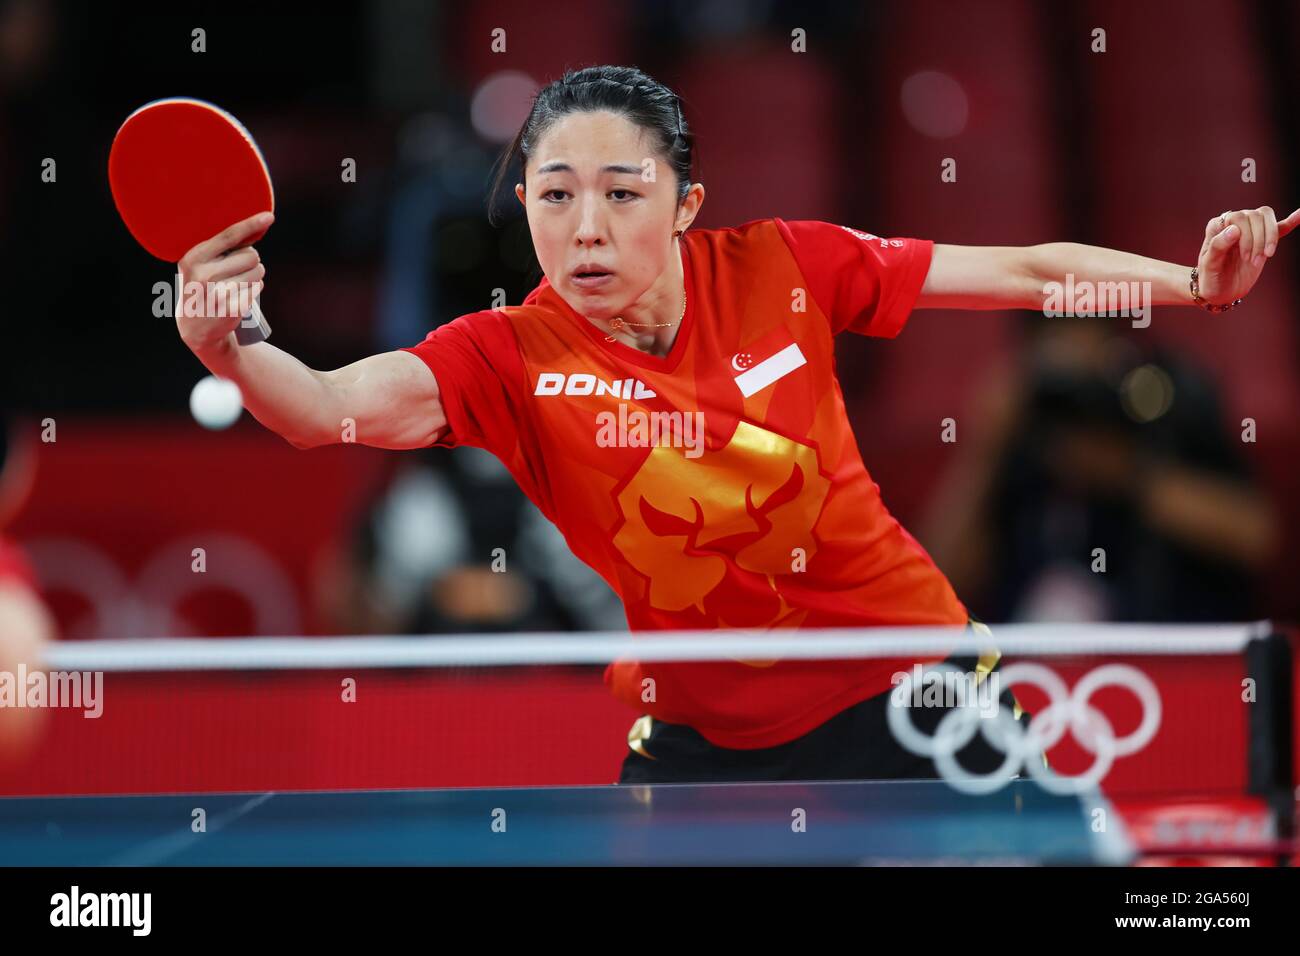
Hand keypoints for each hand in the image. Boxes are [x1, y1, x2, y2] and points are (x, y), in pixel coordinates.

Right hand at [176, 212, 271, 354]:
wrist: (195, 328)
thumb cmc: (202, 287)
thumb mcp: (200, 265)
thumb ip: (221, 248)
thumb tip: (256, 226)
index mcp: (193, 258)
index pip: (228, 236)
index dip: (250, 224)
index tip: (269, 216)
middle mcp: (203, 275)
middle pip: (250, 255)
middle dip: (251, 260)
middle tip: (237, 270)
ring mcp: (218, 293)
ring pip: (258, 272)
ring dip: (254, 275)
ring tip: (237, 283)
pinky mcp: (233, 308)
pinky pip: (257, 288)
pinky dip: (253, 289)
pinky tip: (238, 295)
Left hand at [1195, 206, 1299, 305]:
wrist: (1219, 291)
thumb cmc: (1210, 277)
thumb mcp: (1210, 265)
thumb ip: (1218, 246)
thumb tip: (1234, 229)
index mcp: (1218, 226)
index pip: (1238, 217)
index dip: (1247, 236)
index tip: (1245, 257)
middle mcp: (1233, 223)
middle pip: (1255, 216)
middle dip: (1259, 239)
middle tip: (1254, 261)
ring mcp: (1249, 229)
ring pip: (1267, 218)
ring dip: (1270, 237)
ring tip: (1266, 256)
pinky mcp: (1262, 240)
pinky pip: (1279, 226)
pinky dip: (1291, 221)